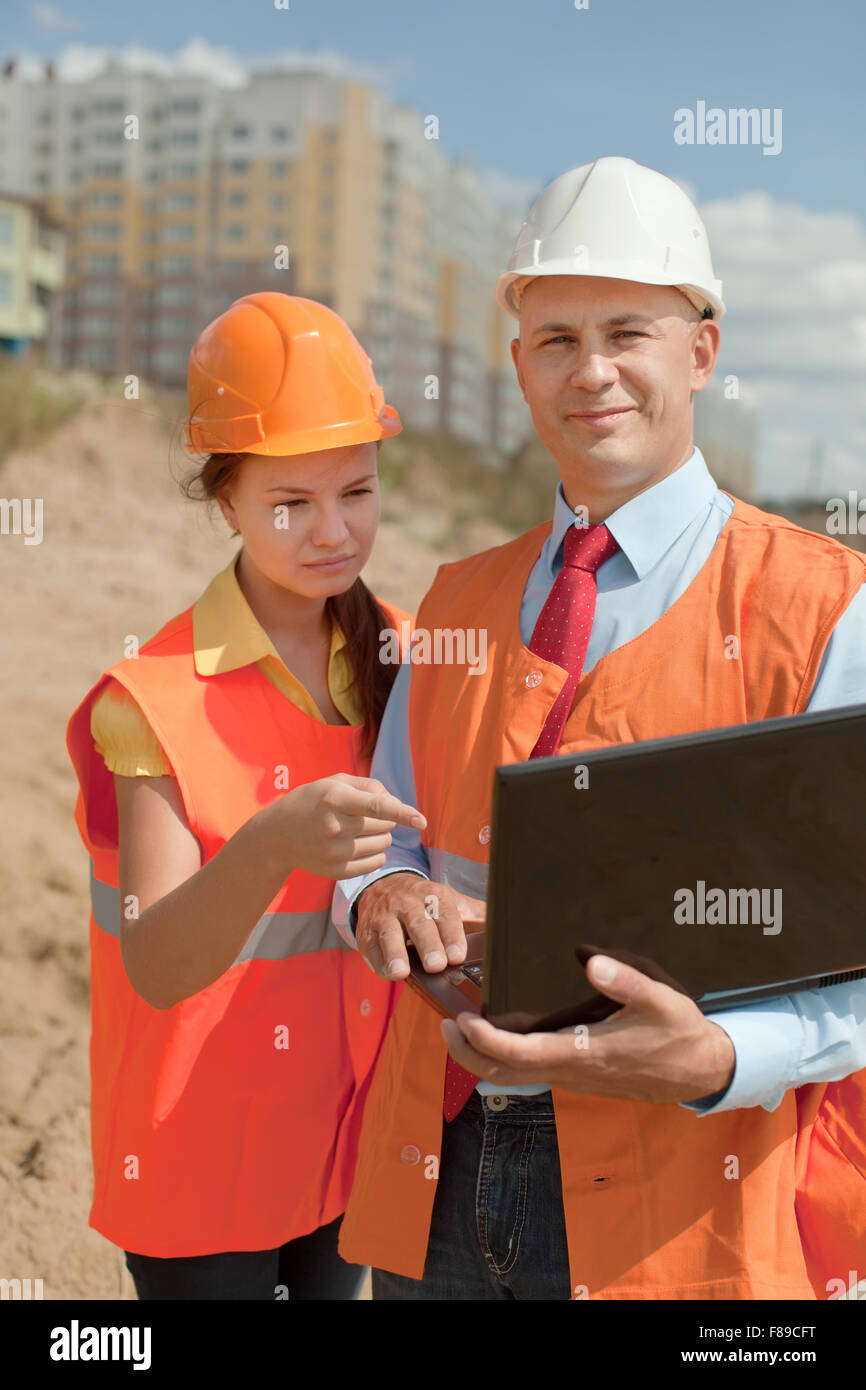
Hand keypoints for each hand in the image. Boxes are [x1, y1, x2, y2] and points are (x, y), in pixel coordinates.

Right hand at [256, 773, 425, 880]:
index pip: (376, 806)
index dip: (402, 812)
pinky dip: (375, 853)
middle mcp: (335, 826)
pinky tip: (355, 845)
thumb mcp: (334, 782)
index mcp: (334, 798)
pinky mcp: (336, 871)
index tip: (422, 821)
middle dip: (384, 818)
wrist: (276, 836)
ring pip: (384, 844)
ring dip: (380, 835)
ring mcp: (335, 852)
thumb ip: (369, 786)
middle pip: (385, 824)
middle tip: (360, 815)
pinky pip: (376, 863)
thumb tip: (395, 804)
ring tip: (356, 830)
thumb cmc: (312, 802)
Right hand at [355, 874, 486, 980]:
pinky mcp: (366, 932)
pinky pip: (370, 947)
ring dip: (395, 953)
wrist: (384, 888)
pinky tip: (386, 973)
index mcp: (433, 896)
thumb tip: (508, 923)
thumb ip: (476, 915)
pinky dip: (377, 961)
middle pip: (418, 923)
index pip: (445, 913)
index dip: (452, 934)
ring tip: (402, 972)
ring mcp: (385, 917)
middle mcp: (408, 903)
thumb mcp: (451, 903)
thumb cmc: (426, 903)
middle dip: (427, 943)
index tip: (458, 956)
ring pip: (389, 933)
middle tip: (436, 965)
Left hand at [441, 953, 735, 1104]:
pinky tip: (501, 1033)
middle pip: (503, 1073)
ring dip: (483, 1057)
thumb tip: (590, 960)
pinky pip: (531, 1072)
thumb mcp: (661, 1000)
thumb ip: (627, 981)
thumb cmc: (680, 1033)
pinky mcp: (578, 1075)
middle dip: (467, 1053)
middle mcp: (571, 1071)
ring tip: (461, 1027)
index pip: (519, 1054)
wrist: (701, 1071)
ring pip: (515, 1076)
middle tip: (443, 1025)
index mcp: (584, 1052)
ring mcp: (573, 1077)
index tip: (462, 1018)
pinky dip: (505, 1058)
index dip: (484, 1040)